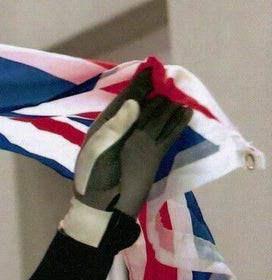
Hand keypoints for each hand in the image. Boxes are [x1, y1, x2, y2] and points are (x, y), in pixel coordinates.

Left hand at [61, 69, 191, 247]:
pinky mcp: (153, 154)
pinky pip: (168, 135)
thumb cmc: (93, 181)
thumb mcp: (98, 153)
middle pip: (145, 106)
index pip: (124, 100)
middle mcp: (125, 131)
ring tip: (182, 92)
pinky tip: (187, 113)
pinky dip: (178, 124)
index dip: (138, 85)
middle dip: (157, 93)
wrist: (103, 210)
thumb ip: (115, 128)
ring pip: (158, 118)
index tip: (151, 69)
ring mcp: (140, 142)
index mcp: (106, 127)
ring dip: (169, 106)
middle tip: (173, 80)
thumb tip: (134, 103)